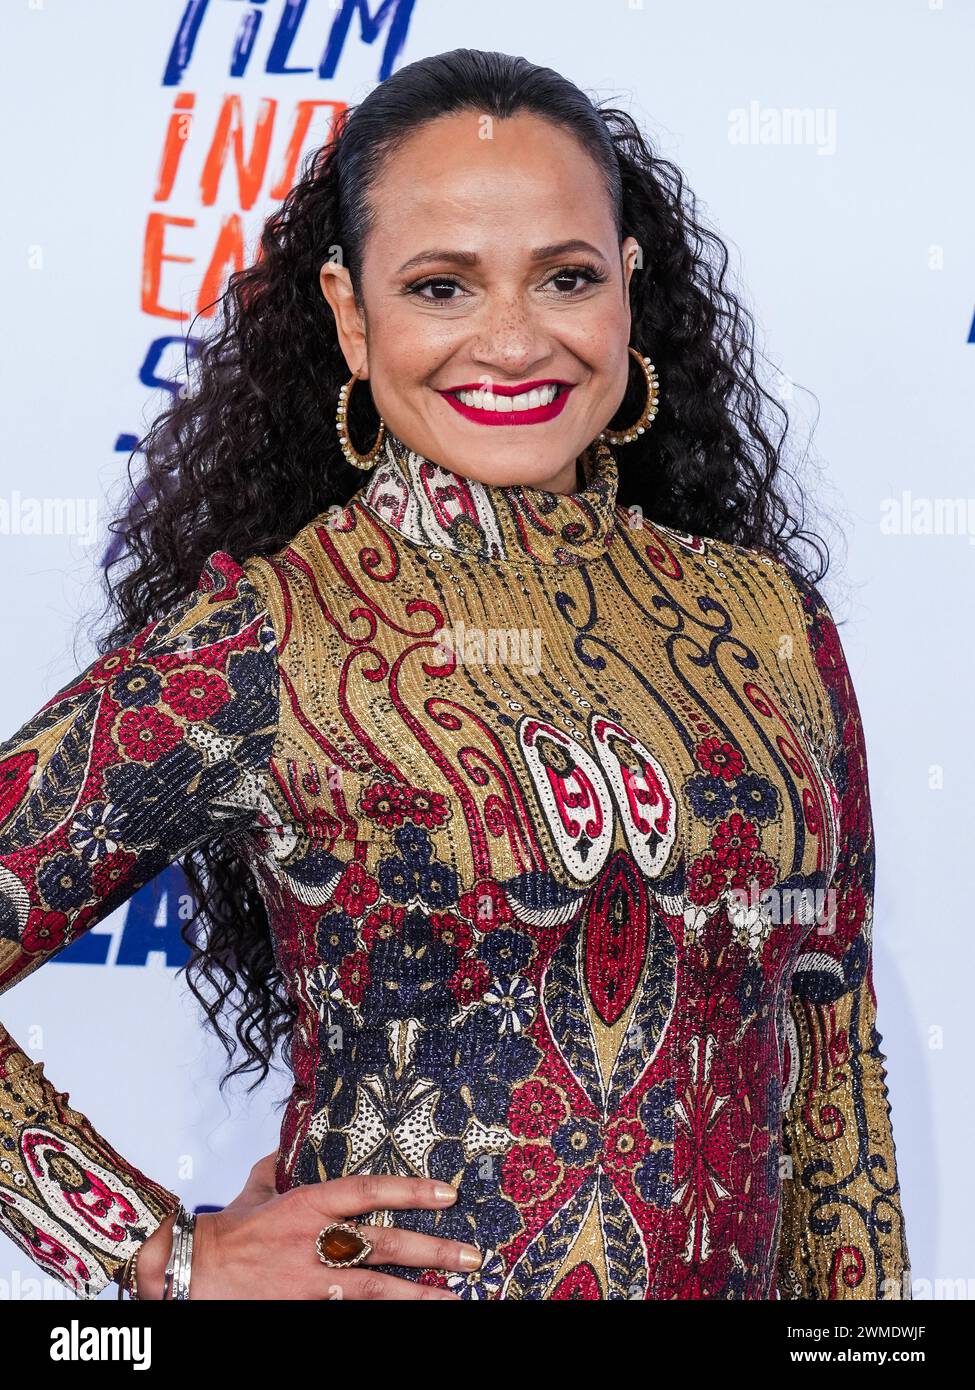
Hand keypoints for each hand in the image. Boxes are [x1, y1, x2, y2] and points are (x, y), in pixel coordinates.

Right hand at [136, 1152, 481, 1299]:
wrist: (187, 1271)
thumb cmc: (226, 1229)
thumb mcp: (257, 1188)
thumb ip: (280, 1167)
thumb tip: (289, 1146)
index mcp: (308, 1204)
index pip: (370, 1190)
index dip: (412, 1190)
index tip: (449, 1193)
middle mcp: (315, 1243)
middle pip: (385, 1245)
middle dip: (432, 1251)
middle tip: (470, 1256)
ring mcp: (310, 1283)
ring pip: (375, 1289)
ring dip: (417, 1295)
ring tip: (453, 1297)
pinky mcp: (302, 1310)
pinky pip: (348, 1314)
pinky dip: (377, 1316)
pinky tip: (406, 1316)